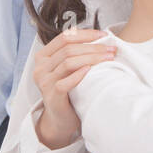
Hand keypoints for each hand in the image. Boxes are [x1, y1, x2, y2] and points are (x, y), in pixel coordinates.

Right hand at [33, 28, 116, 148]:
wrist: (60, 118)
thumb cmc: (68, 90)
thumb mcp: (67, 68)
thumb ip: (75, 53)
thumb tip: (99, 37)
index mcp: (43, 56)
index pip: (64, 37)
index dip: (85, 34)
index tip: (104, 35)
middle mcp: (40, 67)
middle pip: (68, 49)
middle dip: (93, 47)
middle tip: (111, 49)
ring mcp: (44, 82)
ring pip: (68, 63)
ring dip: (91, 58)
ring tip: (108, 58)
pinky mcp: (51, 96)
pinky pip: (64, 83)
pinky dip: (78, 75)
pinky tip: (91, 70)